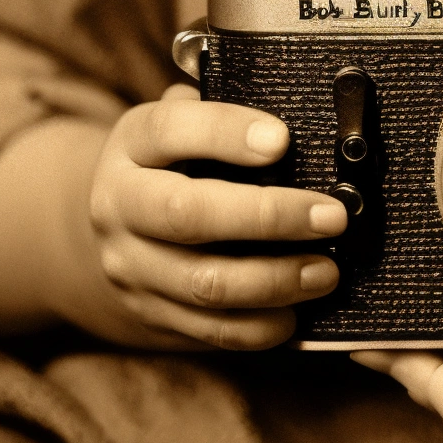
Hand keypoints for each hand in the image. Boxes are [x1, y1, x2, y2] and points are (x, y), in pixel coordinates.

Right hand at [0, 86, 346, 350]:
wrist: (110, 229)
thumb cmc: (172, 162)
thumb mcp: (180, 125)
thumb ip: (220, 111)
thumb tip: (295, 112)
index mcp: (131, 144)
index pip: (171, 129)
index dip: (226, 132)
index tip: (283, 139)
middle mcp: (119, 205)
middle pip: (188, 214)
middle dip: (268, 217)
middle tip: (332, 217)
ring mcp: (130, 267)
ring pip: (204, 283)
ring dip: (274, 280)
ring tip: (327, 271)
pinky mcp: (149, 315)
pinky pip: (208, 330)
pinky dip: (258, 326)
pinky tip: (296, 312)